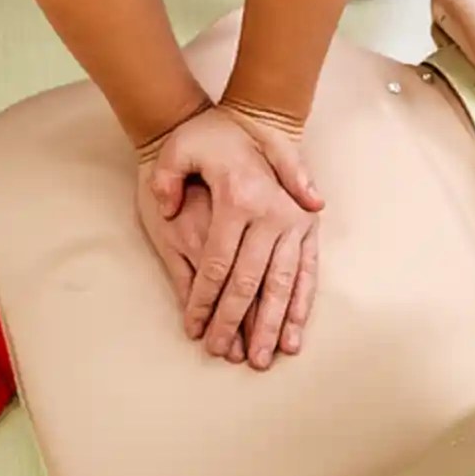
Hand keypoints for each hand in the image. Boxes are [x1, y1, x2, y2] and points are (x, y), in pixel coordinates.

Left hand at [147, 105, 319, 368]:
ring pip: (283, 284)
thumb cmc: (210, 138)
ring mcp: (294, 222)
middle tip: (225, 354)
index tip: (195, 330)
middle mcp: (272, 214)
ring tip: (266, 357)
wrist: (256, 118)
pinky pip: (307, 272)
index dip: (205, 300)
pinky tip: (294, 334)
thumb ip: (167, 180)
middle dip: (236, 322)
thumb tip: (167, 211)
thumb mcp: (180, 148)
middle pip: (251, 281)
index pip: (218, 263)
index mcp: (238, 200)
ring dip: (273, 324)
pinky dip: (300, 305)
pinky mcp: (307, 227)